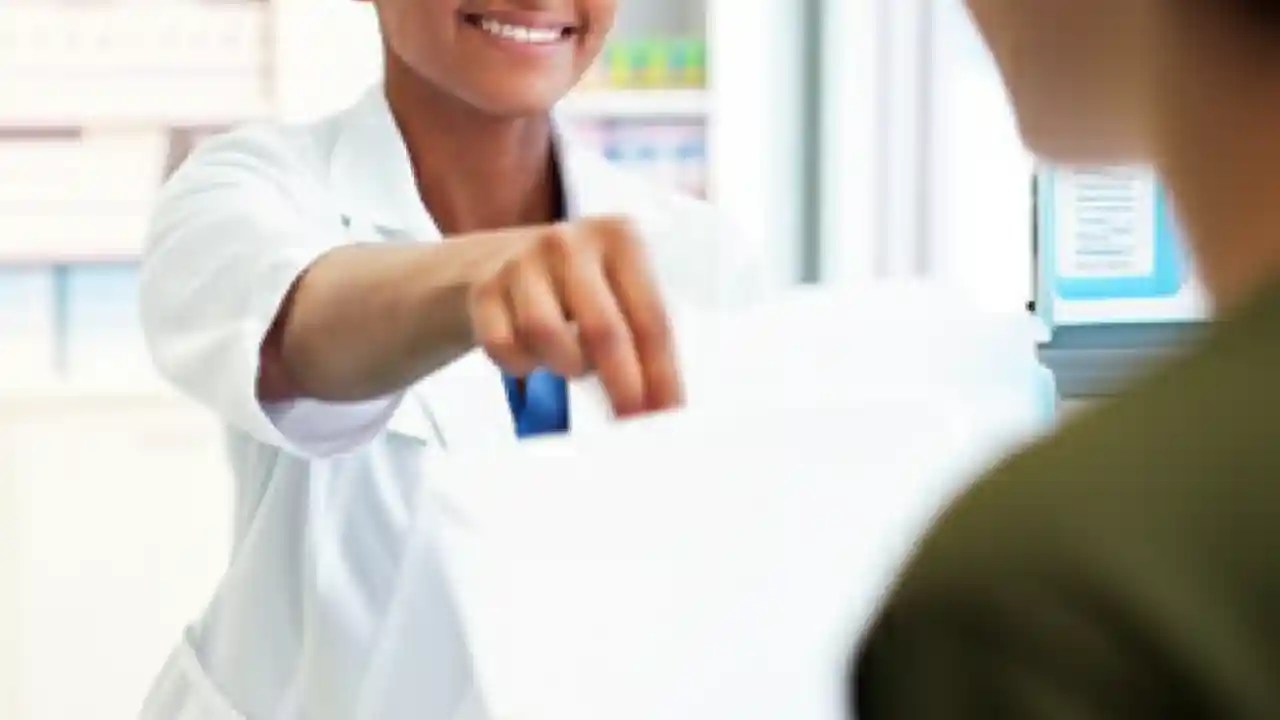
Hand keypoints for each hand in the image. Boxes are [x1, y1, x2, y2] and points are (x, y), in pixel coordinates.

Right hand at [467, 216, 681, 416]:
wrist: (506, 258)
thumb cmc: (581, 284)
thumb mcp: (620, 288)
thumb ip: (644, 337)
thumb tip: (664, 403)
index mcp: (619, 237)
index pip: (649, 317)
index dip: (660, 372)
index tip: (666, 413)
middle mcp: (569, 243)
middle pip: (602, 328)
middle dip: (621, 383)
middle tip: (629, 418)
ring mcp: (522, 263)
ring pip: (546, 336)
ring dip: (566, 364)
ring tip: (572, 361)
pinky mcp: (484, 290)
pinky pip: (505, 347)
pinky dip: (522, 365)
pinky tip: (534, 354)